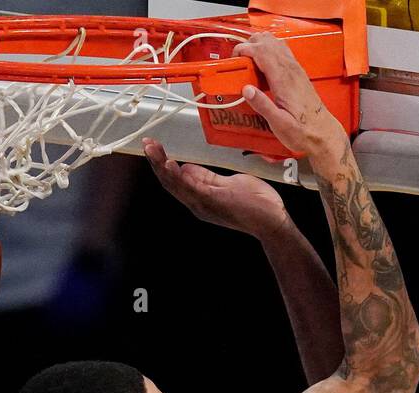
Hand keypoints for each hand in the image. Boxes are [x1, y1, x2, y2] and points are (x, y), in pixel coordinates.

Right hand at [143, 138, 289, 239]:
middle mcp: (198, 203)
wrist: (271, 221)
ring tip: (152, 149)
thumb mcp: (227, 184)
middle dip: (156, 162)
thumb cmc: (255, 204)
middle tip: (146, 144)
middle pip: (170, 182)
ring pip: (176, 184)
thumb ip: (206, 177)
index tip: (154, 147)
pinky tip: (171, 164)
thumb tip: (186, 168)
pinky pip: (191, 187)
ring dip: (161, 166)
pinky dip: (178, 176)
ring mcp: (204, 204)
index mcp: (200, 198)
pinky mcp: (213, 201)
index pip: (175, 180)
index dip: (162, 164)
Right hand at [233, 32, 348, 162]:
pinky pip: (282, 52)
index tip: (234, 57)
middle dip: (249, 45)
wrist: (323, 133)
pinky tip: (263, 66)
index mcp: (284, 80)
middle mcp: (291, 70)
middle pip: (268, 41)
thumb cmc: (302, 131)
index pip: (262, 51)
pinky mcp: (298, 73)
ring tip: (248, 61)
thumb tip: (246, 89)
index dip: (245, 49)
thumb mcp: (279, 124)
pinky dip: (268, 52)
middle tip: (239, 60)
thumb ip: (262, 105)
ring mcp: (296, 70)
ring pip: (276, 43)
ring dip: (259, 46)